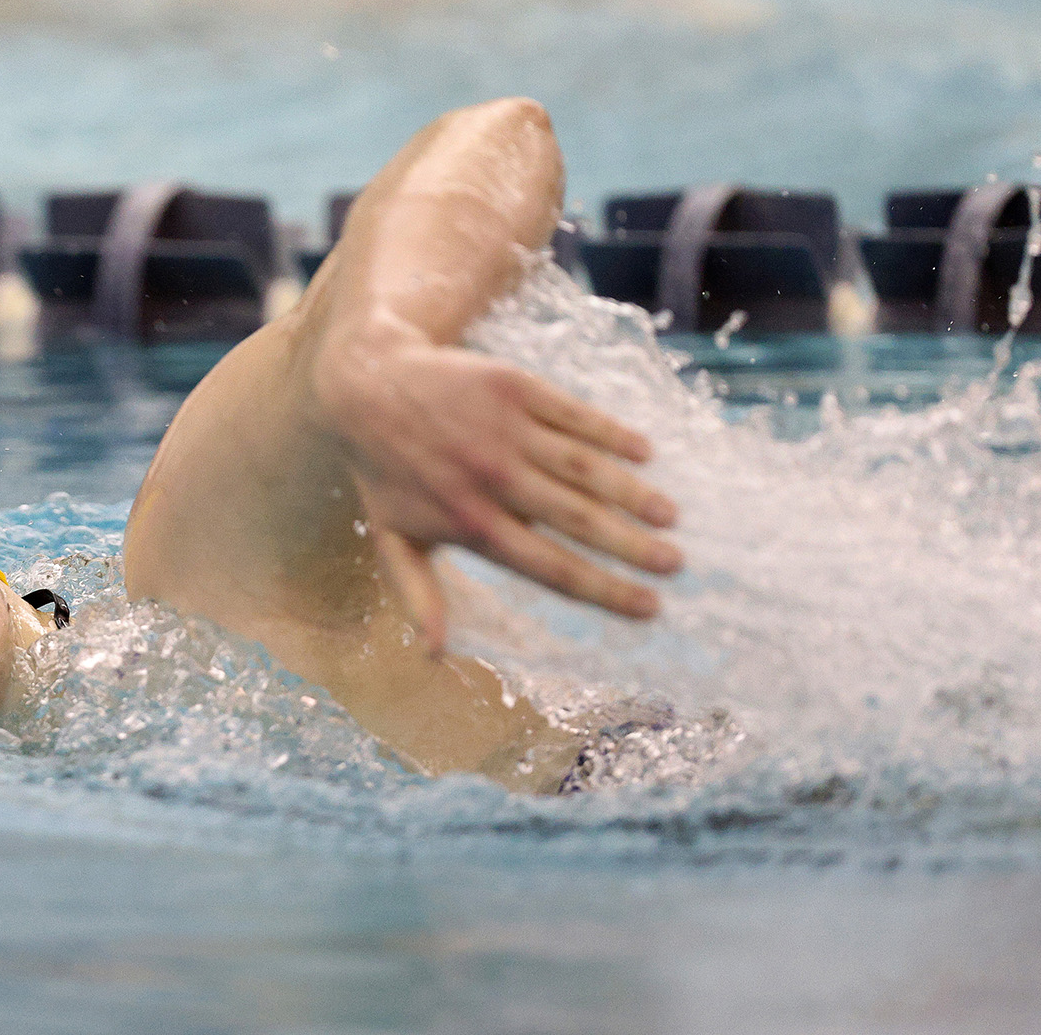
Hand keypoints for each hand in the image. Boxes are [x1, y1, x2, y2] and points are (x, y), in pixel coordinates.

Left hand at [312, 317, 681, 652]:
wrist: (366, 384)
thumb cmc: (383, 471)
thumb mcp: (391, 538)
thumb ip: (418, 595)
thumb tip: (434, 655)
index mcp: (470, 525)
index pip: (551, 567)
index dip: (604, 590)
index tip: (648, 606)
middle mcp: (493, 480)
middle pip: (577, 520)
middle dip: (632, 547)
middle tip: (675, 565)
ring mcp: (505, 431)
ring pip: (582, 467)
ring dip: (631, 491)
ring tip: (670, 516)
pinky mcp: (513, 388)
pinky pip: (573, 414)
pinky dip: (611, 433)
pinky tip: (644, 452)